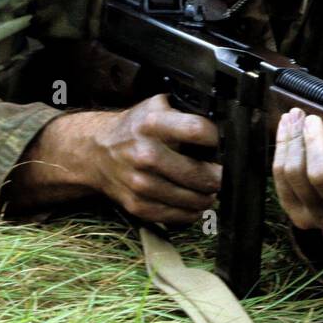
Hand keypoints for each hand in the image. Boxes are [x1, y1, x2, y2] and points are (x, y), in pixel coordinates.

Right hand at [88, 93, 221, 225]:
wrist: (97, 151)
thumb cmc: (137, 127)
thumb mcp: (158, 106)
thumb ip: (187, 111)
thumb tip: (224, 122)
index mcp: (153, 124)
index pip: (197, 131)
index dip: (218, 138)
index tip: (225, 145)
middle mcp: (145, 155)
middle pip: (200, 174)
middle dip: (219, 176)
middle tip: (223, 173)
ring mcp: (141, 183)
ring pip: (194, 199)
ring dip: (209, 195)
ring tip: (209, 187)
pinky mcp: (138, 205)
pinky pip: (179, 216)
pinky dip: (193, 211)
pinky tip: (193, 200)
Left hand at [271, 105, 322, 255]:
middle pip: (316, 177)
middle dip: (312, 142)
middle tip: (312, 119)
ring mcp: (317, 218)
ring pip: (295, 176)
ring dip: (292, 141)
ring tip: (296, 116)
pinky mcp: (298, 214)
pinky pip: (281, 180)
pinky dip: (282, 149)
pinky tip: (286, 128)